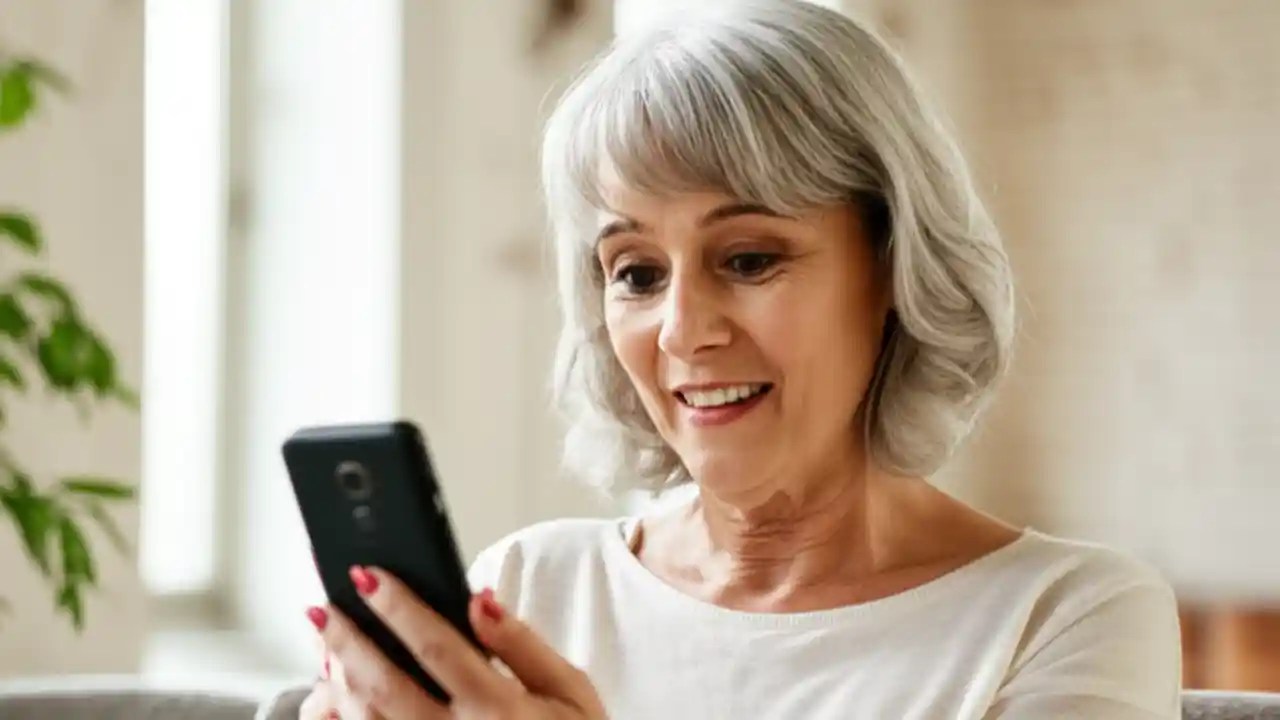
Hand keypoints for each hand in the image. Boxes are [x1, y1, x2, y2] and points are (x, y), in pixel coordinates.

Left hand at [303, 566, 606, 718]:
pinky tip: (330, 696)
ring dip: (337, 682)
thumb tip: (479, 599)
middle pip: (385, 687)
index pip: (437, 647)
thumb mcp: (570, 690)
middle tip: (324, 609)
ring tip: (325, 646)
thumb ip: (524, 644)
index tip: (368, 575)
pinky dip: (340, 719)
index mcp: (500, 709)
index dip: (398, 608)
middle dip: (348, 642)